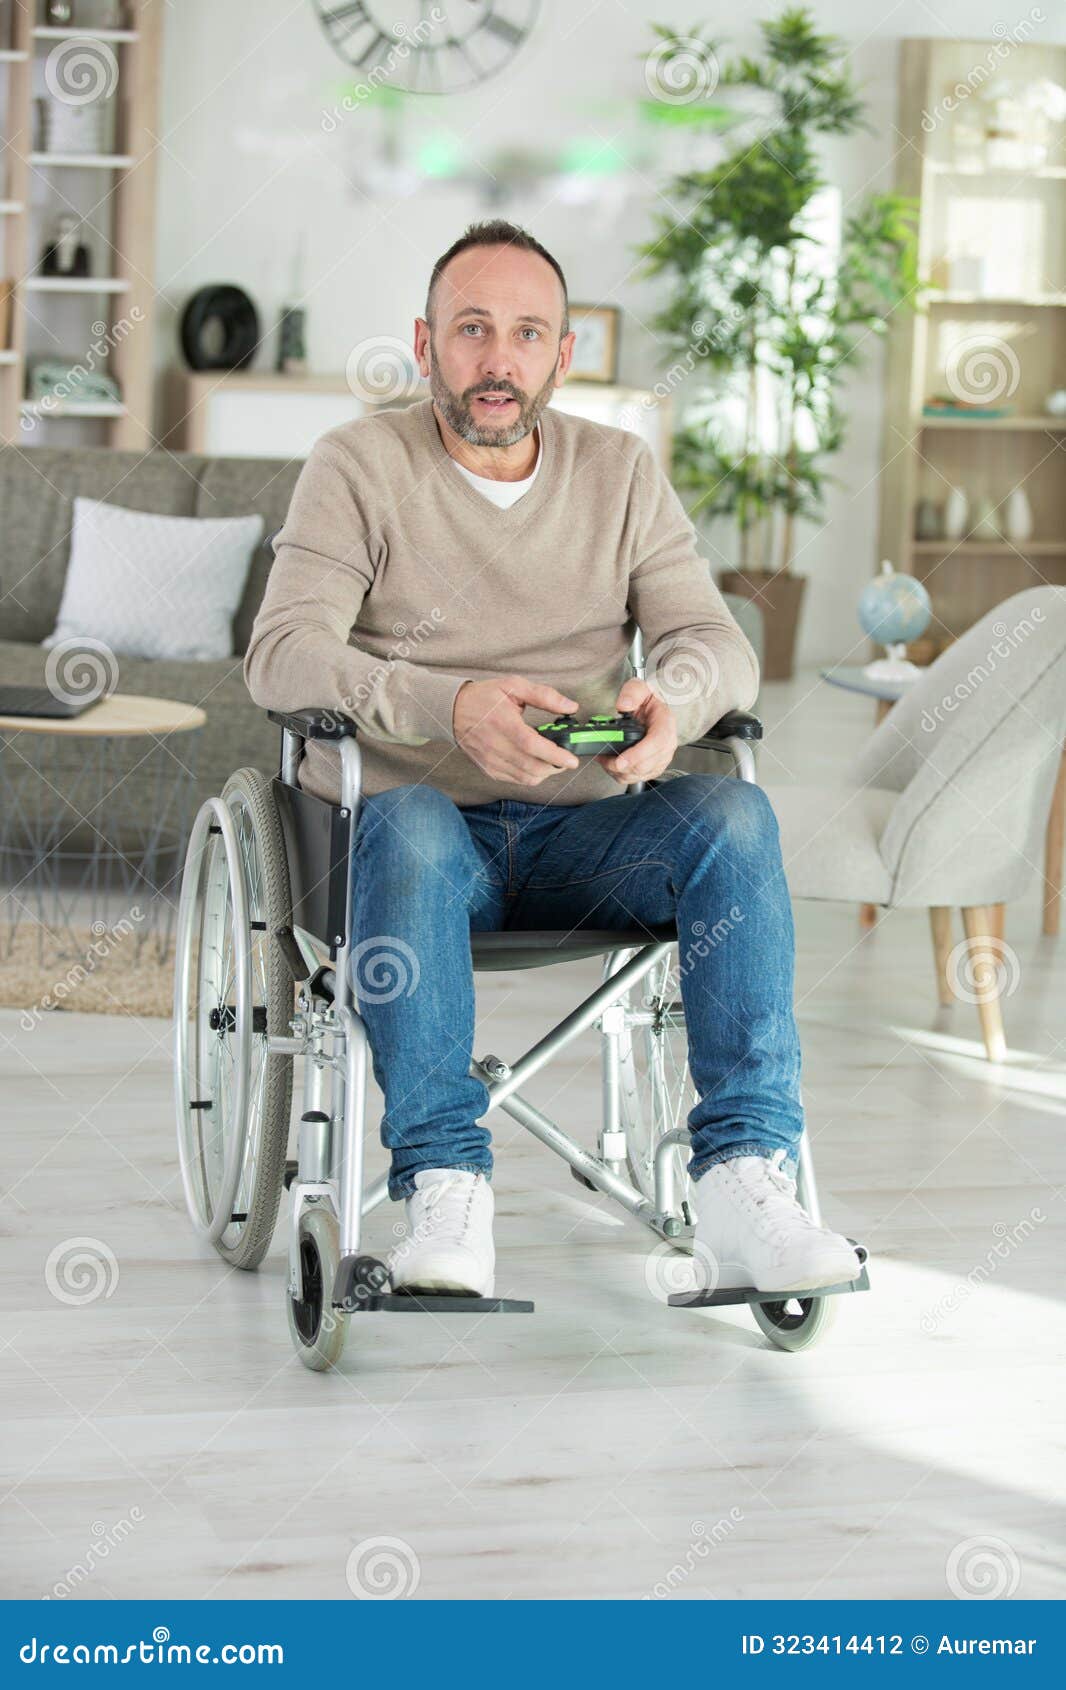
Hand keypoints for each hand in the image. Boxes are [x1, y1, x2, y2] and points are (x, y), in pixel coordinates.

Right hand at [453, 675, 581, 785]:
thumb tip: (570, 706)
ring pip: (525, 777)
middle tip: (566, 759)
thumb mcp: (514, 686)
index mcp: (503, 723)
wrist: (453, 710)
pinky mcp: (489, 769)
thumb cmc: (484, 697)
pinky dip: (530, 776)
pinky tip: (535, 764)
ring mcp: (491, 761)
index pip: (532, 745)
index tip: (571, 759)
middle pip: (532, 766)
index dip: (555, 755)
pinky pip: (515, 780)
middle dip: (555, 766)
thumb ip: (544, 696)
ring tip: (552, 761)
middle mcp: (495, 745)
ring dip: (544, 773)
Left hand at [597, 678, 677, 784]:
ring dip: (620, 772)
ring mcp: (662, 757)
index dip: (638, 755)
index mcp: (666, 723)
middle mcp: (667, 743)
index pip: (657, 743)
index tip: (621, 761)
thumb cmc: (648, 700)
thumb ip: (632, 693)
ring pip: (640, 774)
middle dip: (623, 766)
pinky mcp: (654, 767)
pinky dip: (622, 775)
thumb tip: (623, 705)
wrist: (653, 709)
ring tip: (605, 760)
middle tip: (604, 759)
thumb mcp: (640, 687)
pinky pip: (638, 778)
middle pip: (647, 764)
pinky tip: (612, 764)